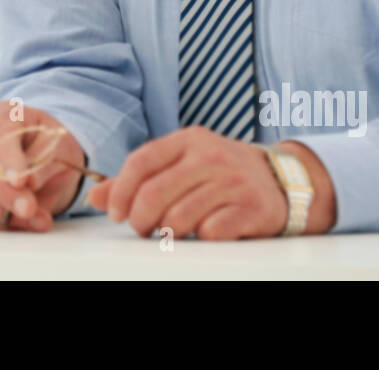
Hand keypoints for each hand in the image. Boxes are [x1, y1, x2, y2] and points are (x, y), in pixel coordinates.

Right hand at [0, 101, 85, 231]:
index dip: (8, 162)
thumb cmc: (48, 145)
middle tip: (31, 209)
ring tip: (39, 218)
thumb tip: (28, 183)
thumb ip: (43, 162)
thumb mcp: (57, 146)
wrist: (38, 153)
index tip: (21, 181)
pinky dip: (1, 224)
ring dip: (7, 214)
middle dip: (7, 195)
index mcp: (1, 116)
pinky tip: (22, 221)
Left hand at [86, 127, 291, 239]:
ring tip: (172, 232)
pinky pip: (210, 232)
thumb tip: (96, 196)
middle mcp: (210, 156)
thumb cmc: (221, 173)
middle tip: (143, 229)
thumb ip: (139, 179)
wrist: (282, 181)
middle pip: (154, 193)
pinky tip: (205, 230)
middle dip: (140, 219)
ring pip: (178, 217)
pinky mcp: (251, 208)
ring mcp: (232, 181)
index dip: (121, 191)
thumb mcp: (182, 164)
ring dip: (167, 232)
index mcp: (188, 140)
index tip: (116, 213)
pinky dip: (201, 237)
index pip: (141, 162)